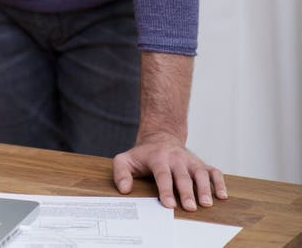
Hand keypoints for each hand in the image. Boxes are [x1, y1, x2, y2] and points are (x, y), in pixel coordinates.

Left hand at [112, 133, 227, 210]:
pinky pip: (214, 171)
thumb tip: (124, 189)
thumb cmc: (143, 155)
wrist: (161, 137)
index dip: (166, 190)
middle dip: (186, 192)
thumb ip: (120, 173)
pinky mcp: (201, 164)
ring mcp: (190, 161)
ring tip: (207, 203)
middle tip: (189, 207)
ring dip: (204, 188)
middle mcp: (176, 159)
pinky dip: (219, 182)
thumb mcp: (126, 160)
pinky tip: (222, 195)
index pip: (162, 175)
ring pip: (200, 173)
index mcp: (158, 158)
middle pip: (183, 176)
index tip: (168, 204)